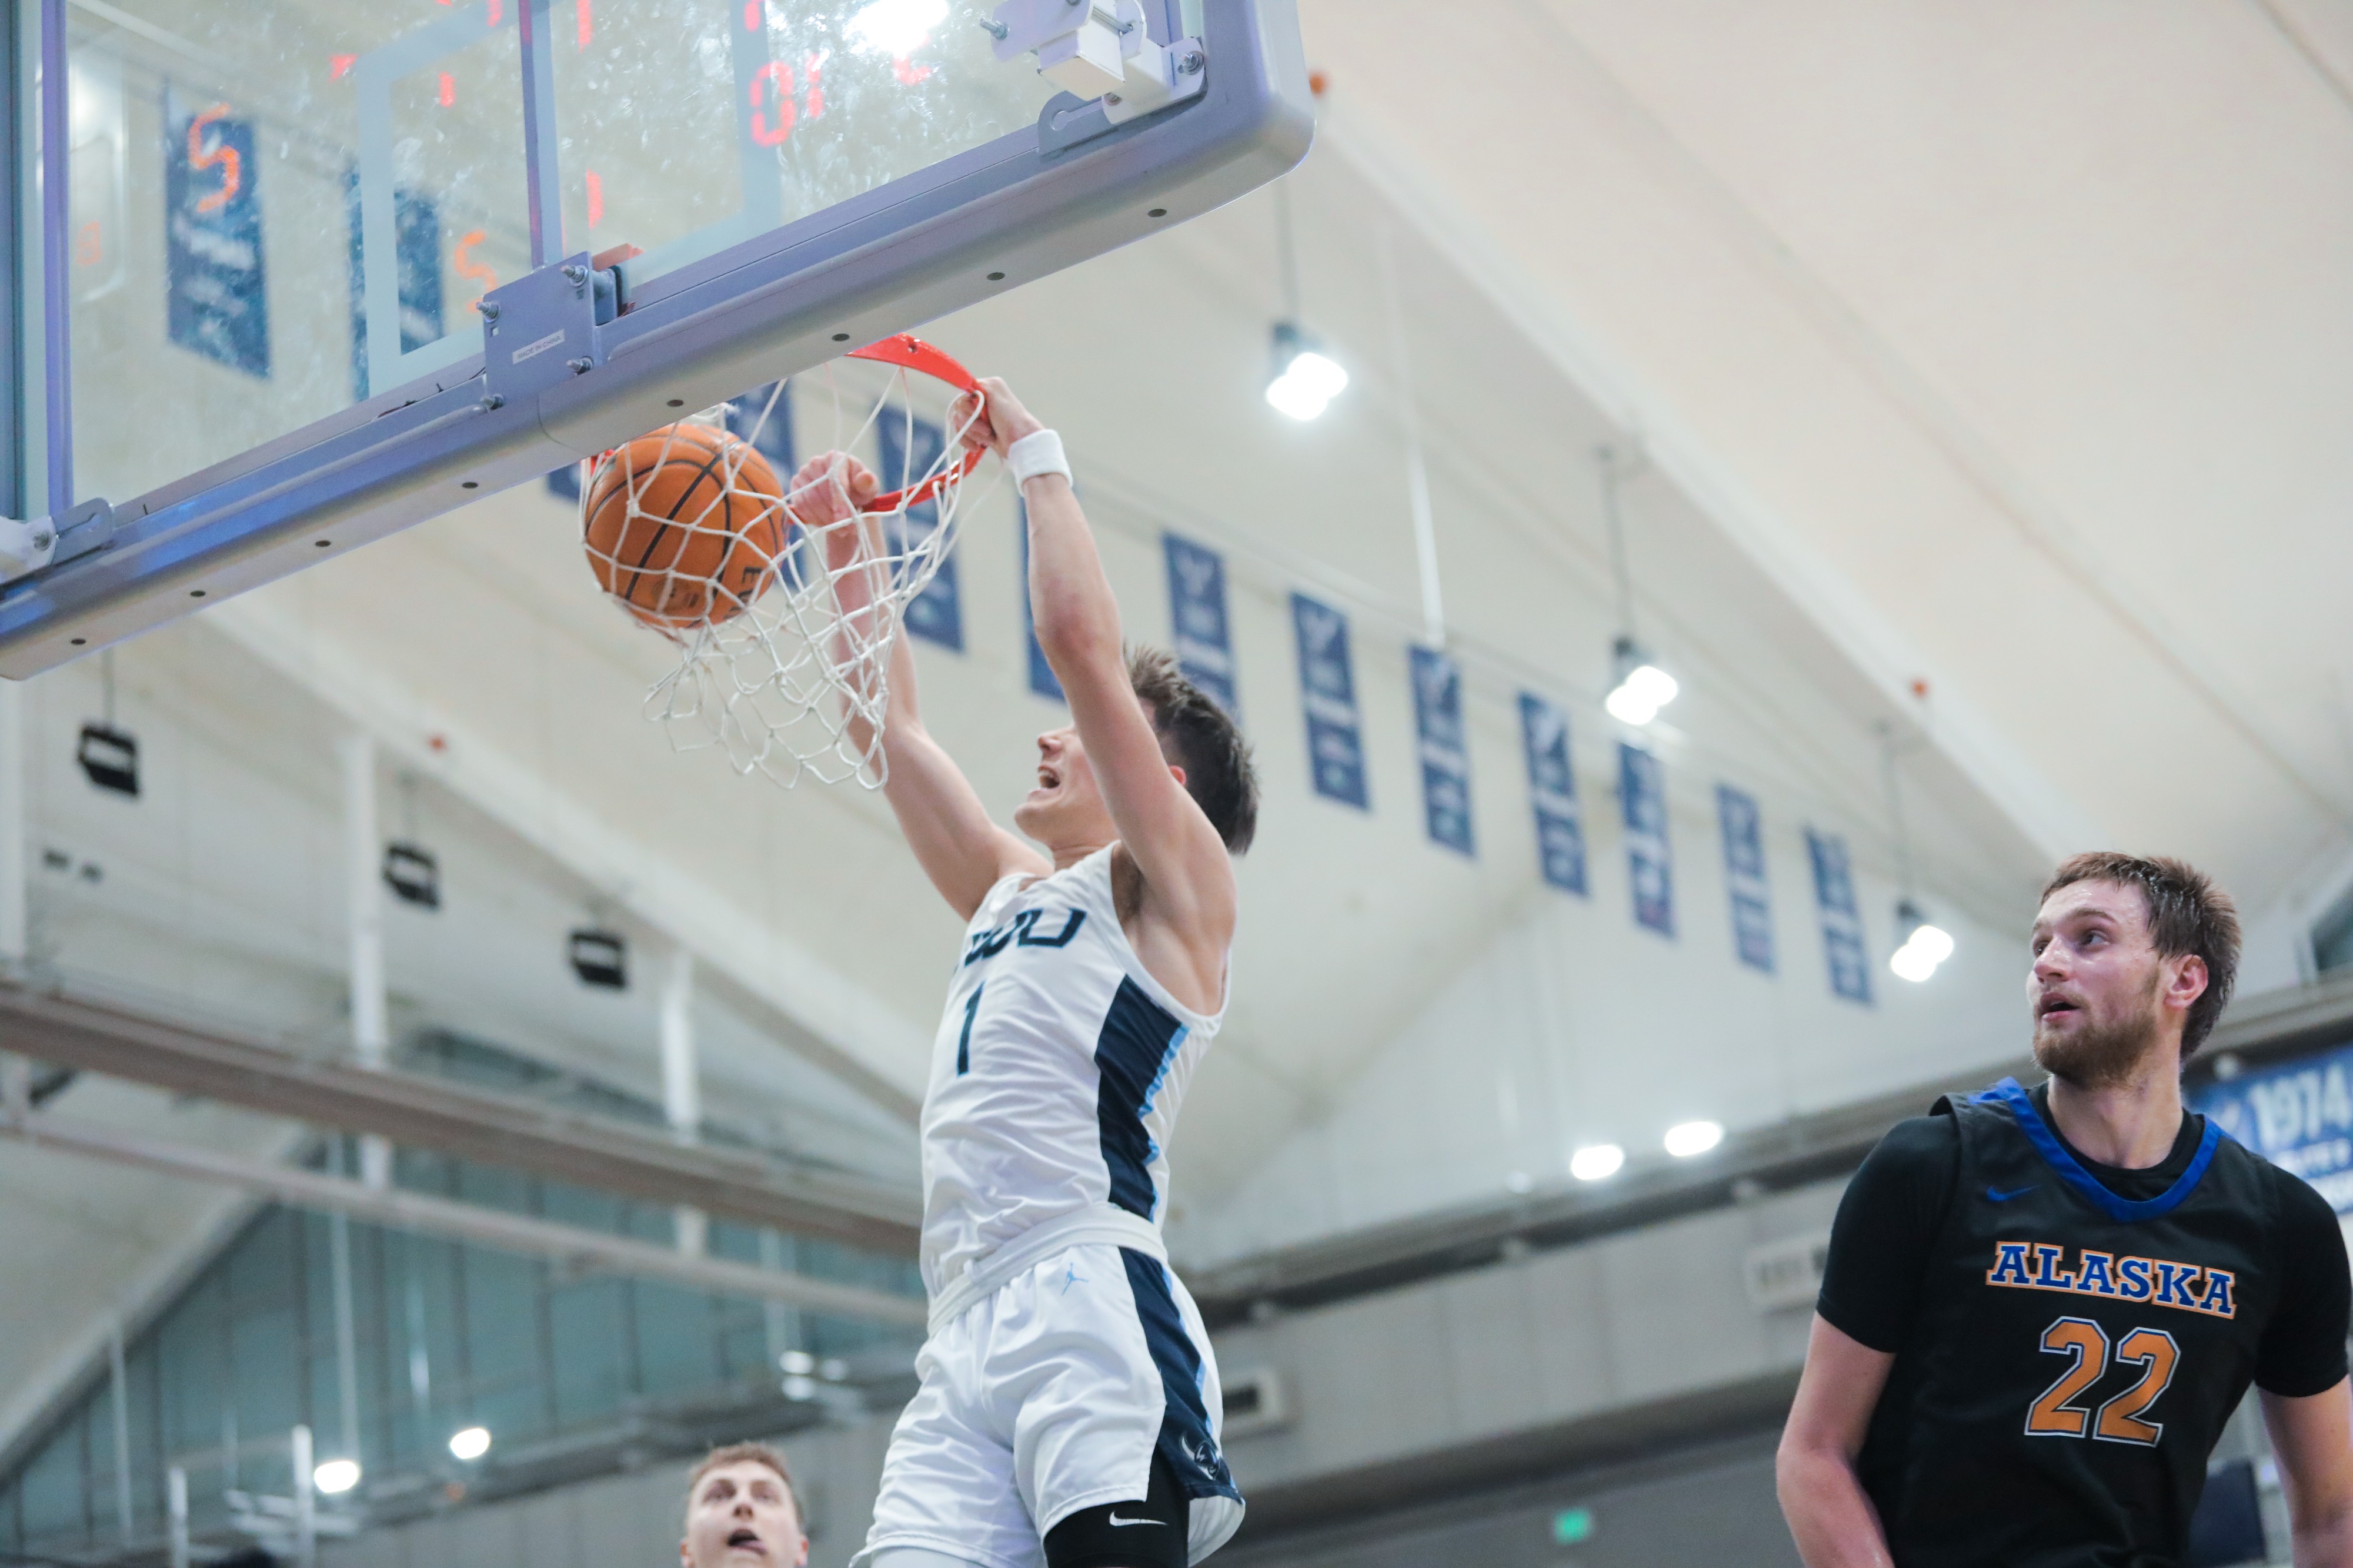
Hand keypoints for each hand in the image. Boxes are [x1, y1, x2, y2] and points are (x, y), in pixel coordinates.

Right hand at [785, 451, 878, 569]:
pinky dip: (814, 519)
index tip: (845, 517)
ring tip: (840, 529)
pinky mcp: (795, 488)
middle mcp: (815, 462)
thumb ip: (868, 483)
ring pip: (809, 501)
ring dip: (825, 519)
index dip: (839, 500)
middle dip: (833, 514)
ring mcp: (803, 474)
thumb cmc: (859, 490)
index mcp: (834, 458)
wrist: (847, 497)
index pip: (833, 479)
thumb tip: (866, 478)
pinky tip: (826, 524)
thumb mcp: (868, 488)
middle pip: (819, 492)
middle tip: (846, 529)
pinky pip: (800, 506)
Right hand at [953, 376, 1046, 460]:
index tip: (977, 413)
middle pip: (959, 411)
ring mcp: (978, 417)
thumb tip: (965, 383)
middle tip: (987, 429)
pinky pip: (961, 435)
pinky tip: (977, 446)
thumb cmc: (1010, 417)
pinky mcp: (976, 431)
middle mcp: (980, 400)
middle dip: (972, 423)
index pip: (963, 395)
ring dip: (973, 433)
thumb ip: (978, 385)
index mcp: (985, 388)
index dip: (968, 407)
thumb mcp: (994, 392)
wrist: (1019, 441)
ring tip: (988, 437)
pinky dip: (968, 441)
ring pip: (959, 424)